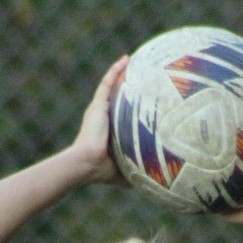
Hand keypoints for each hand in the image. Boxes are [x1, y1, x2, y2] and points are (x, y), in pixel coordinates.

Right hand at [67, 55, 129, 185]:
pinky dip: (116, 71)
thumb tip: (154, 182)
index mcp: (108, 130)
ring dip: (121, 74)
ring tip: (133, 62)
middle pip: (116, 97)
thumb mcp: (125, 170)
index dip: (129, 106)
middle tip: (141, 76)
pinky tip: (126, 60)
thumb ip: (137, 172)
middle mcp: (102, 117)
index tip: (141, 99)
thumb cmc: (104, 170)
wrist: (88, 163)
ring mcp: (99, 110)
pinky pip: (107, 83)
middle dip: (126, 86)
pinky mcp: (97, 105)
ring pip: (111, 86)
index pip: (120, 114)